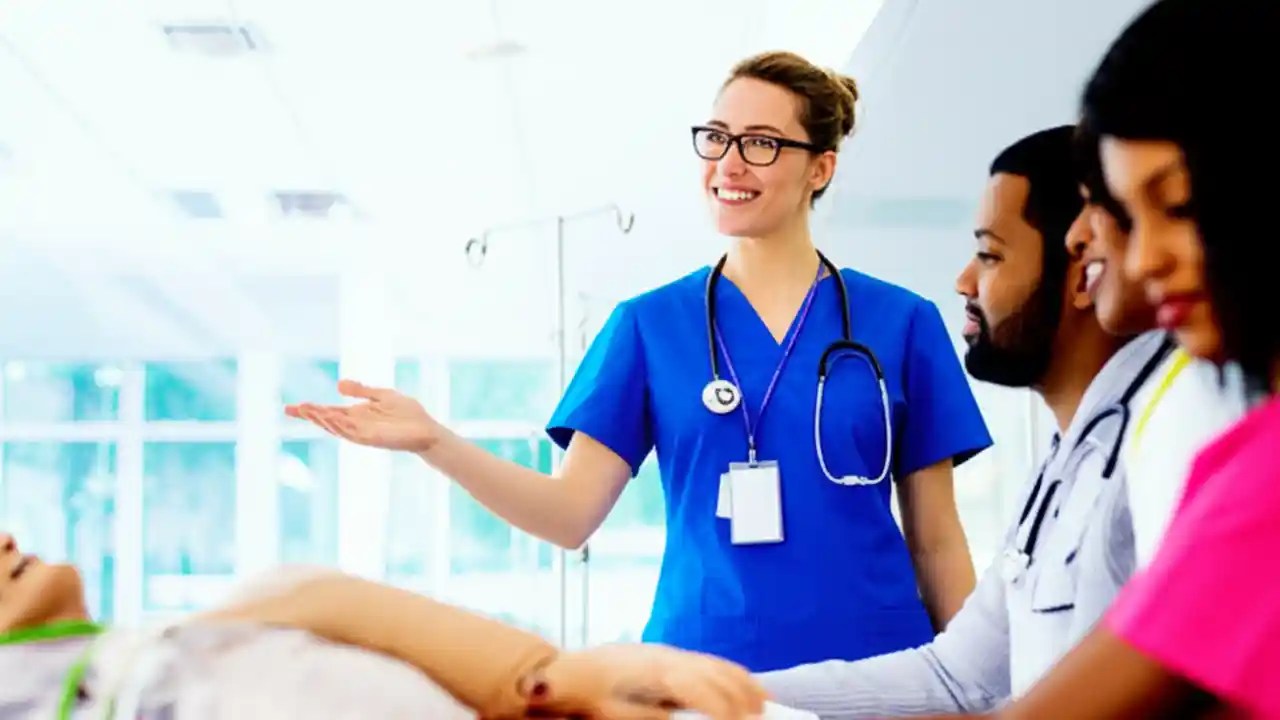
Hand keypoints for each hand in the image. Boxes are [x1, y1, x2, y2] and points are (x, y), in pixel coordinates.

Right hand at [284, 380, 443, 452]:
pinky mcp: (371, 438)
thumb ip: (361, 390)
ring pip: (336, 427)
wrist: (426, 429)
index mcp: (356, 415)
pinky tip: (330, 417)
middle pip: (327, 420)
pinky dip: (340, 425)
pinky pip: (352, 432)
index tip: (290, 407)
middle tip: (292, 408)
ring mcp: (362, 433)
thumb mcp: (381, 395)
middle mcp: (355, 425)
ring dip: (321, 419)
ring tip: (307, 410)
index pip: (328, 412)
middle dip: (310, 415)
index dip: (310, 410)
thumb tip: (338, 383)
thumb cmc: (407, 413)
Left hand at [526, 643, 767, 719]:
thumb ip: (654, 718)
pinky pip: (708, 662)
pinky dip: (731, 674)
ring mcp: (668, 654)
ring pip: (716, 665)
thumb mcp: (616, 715)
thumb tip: (681, 719)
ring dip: (743, 685)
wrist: (568, 671)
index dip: (724, 708)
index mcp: (655, 672)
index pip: (701, 688)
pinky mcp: (666, 656)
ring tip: (765, 705)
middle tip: (763, 719)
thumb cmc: (588, 695)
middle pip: (716, 674)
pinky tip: (744, 688)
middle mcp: (667, 658)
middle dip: (742, 699)